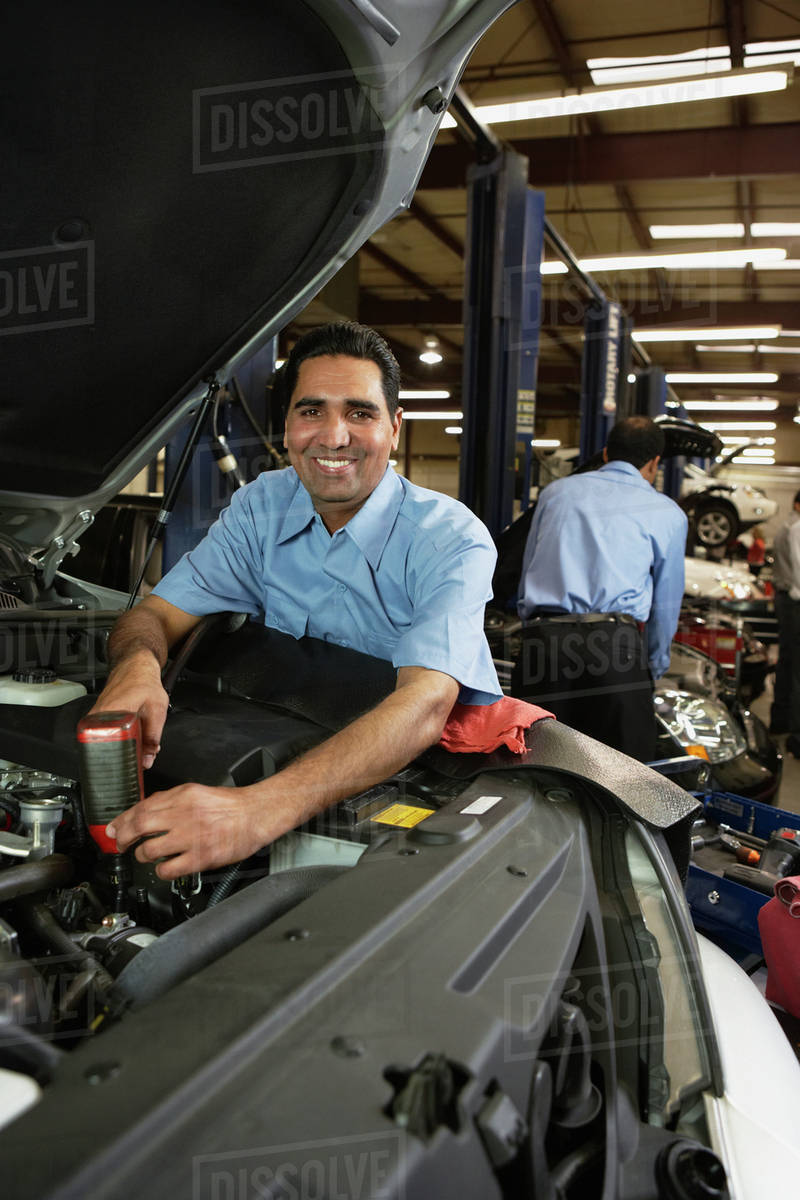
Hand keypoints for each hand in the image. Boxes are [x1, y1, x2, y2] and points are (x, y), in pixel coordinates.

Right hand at [90, 652, 168, 767]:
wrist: (134, 666)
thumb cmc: (143, 680)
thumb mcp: (157, 709)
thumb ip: (153, 736)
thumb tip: (148, 759)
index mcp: (114, 711)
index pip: (113, 745)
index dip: (126, 759)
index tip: (135, 766)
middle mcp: (99, 715)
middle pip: (107, 747)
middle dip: (125, 755)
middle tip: (138, 754)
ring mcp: (94, 716)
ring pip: (105, 743)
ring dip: (121, 747)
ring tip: (134, 741)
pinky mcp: (95, 717)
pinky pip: (104, 735)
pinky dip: (116, 739)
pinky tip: (127, 735)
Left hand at [106, 782, 272, 878]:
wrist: (256, 814)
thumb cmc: (231, 806)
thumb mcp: (197, 792)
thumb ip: (171, 801)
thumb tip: (145, 812)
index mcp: (182, 795)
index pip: (141, 807)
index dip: (122, 820)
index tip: (114, 828)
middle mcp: (184, 814)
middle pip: (139, 826)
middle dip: (123, 838)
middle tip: (120, 844)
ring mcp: (192, 836)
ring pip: (149, 849)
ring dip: (142, 855)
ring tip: (145, 856)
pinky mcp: (201, 857)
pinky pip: (168, 869)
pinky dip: (160, 871)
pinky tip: (164, 868)